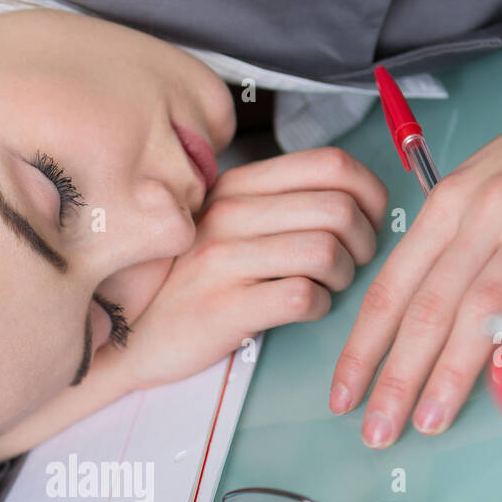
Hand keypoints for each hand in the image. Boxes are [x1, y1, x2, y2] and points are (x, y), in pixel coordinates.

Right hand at [118, 147, 387, 389]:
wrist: (131, 336)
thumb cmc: (189, 284)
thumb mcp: (223, 226)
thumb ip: (275, 205)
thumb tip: (353, 202)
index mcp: (237, 187)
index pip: (330, 165)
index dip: (370, 192)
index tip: (370, 219)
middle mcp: (229, 215)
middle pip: (338, 209)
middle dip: (364, 241)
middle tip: (354, 262)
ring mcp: (224, 260)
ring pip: (325, 251)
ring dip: (344, 275)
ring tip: (329, 286)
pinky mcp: (225, 307)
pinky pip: (303, 296)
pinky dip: (320, 306)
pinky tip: (306, 309)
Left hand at [330, 111, 501, 445]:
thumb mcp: (481, 196)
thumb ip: (452, 258)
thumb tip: (422, 333)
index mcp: (446, 208)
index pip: (388, 290)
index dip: (362, 349)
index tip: (344, 394)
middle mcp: (478, 215)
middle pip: (424, 309)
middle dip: (396, 377)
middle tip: (377, 429)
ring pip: (474, 311)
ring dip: (447, 373)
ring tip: (426, 421)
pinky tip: (493, 383)